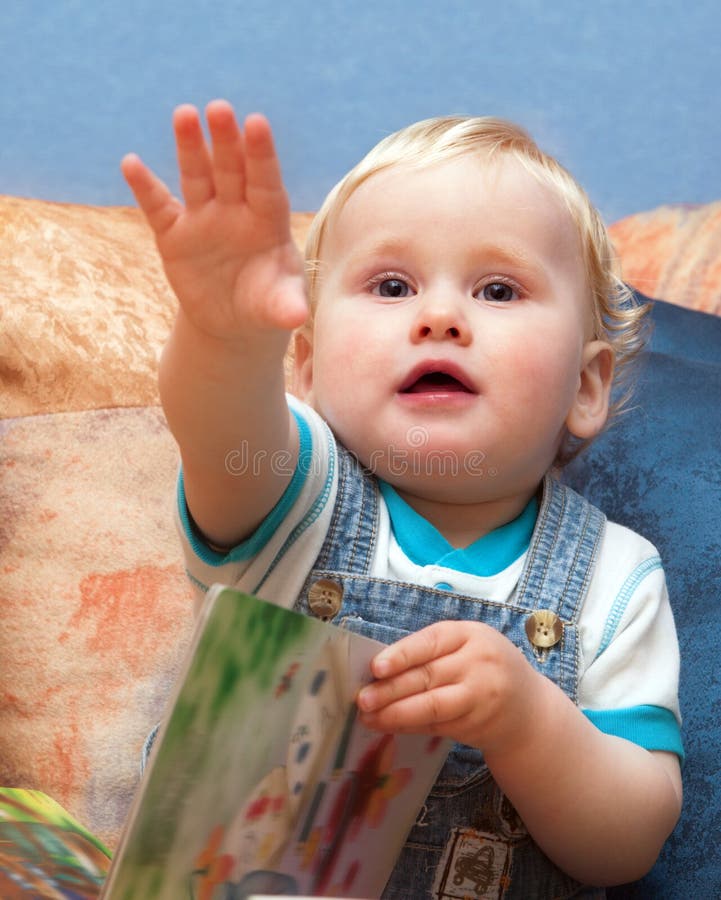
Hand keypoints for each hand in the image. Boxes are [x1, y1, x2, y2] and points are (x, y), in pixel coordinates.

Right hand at [121, 101, 307, 341]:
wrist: (234, 321)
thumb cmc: (266, 303)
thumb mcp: (279, 307)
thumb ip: (286, 306)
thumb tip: (295, 317)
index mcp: (268, 221)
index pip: (266, 183)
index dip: (261, 155)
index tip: (257, 123)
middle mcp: (236, 211)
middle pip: (231, 170)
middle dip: (225, 140)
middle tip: (219, 109)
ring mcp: (203, 219)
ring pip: (197, 177)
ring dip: (190, 148)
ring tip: (184, 114)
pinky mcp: (174, 235)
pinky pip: (158, 207)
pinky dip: (144, 187)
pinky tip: (131, 163)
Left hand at [357, 620, 540, 750]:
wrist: (530, 710)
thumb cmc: (486, 669)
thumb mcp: (468, 646)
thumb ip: (433, 652)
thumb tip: (380, 667)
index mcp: (471, 635)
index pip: (431, 642)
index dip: (402, 655)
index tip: (376, 667)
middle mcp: (479, 663)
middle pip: (428, 676)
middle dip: (390, 689)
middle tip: (362, 699)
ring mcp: (480, 697)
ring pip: (431, 706)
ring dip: (395, 714)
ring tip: (368, 717)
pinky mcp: (477, 725)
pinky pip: (436, 726)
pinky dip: (410, 726)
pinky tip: (389, 726)